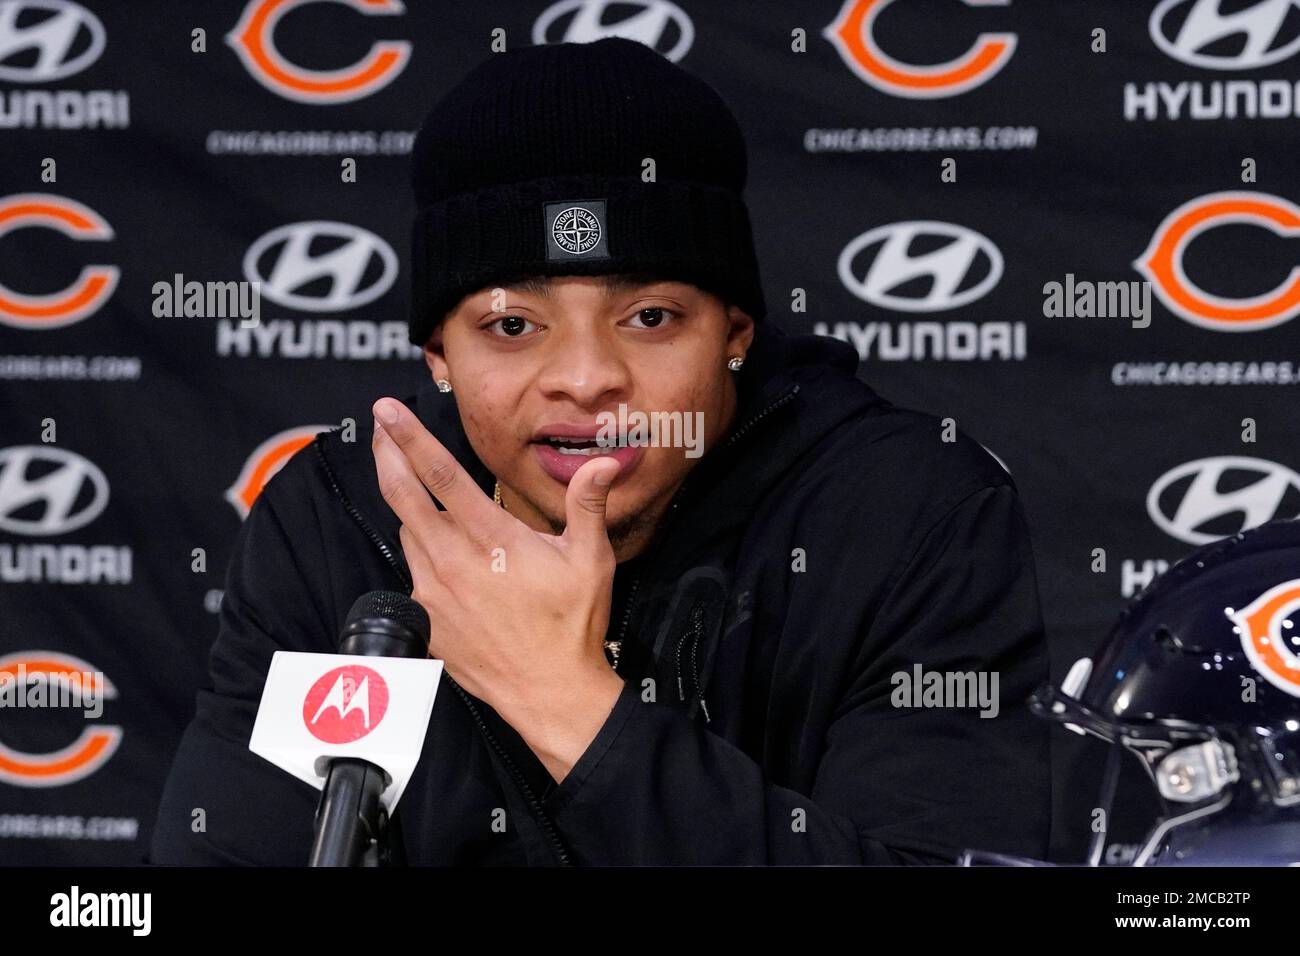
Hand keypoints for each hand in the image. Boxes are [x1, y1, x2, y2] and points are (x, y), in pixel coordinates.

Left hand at [370, 397, 624, 781]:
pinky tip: (444, 559)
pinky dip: (423, 556)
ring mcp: (434, 595)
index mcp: (492, 540)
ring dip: (410, 510)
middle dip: (386, 456)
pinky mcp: (428, 622)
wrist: (550, 693)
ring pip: (409, 535)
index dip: (410, 439)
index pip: (441, 476)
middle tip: (378, 430)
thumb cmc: (572, 626)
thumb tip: (602, 462)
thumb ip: (587, 505)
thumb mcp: (591, 560)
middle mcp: (454, 563)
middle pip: (403, 497)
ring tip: (422, 496)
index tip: (386, 413)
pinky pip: (414, 575)